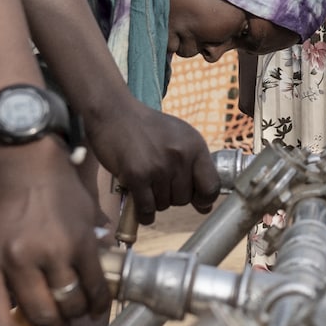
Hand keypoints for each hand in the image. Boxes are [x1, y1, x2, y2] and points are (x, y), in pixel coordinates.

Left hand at [0, 138, 111, 325]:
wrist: (30, 169)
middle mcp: (16, 255)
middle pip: (40, 316)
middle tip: (49, 321)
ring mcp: (52, 249)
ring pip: (70, 307)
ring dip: (71, 316)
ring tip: (68, 308)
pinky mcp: (82, 242)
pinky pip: (95, 290)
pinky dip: (96, 304)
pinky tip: (91, 304)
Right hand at [83, 94, 218, 222]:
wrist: (114, 113)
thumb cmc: (148, 128)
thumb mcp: (180, 138)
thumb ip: (195, 168)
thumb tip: (206, 207)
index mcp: (195, 146)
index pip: (211, 186)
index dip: (203, 198)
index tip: (194, 198)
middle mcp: (180, 156)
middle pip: (184, 199)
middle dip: (171, 195)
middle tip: (158, 179)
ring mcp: (159, 166)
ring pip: (164, 205)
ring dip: (154, 200)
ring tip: (146, 180)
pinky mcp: (137, 175)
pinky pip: (146, 209)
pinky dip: (143, 212)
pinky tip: (139, 201)